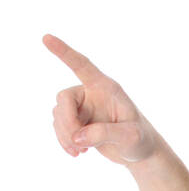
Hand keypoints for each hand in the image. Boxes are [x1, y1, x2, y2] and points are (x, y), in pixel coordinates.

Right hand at [44, 33, 162, 167]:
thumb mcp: (130, 137)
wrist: (140, 153)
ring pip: (59, 114)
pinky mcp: (78, 122)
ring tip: (79, 152)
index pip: (82, 65)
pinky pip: (60, 127)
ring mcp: (83, 108)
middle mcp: (91, 93)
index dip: (64, 52)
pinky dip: (64, 141)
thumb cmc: (141, 140)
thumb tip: (77, 137)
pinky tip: (78, 153)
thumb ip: (105, 133)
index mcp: (106, 87)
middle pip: (65, 99)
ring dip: (65, 135)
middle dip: (67, 122)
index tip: (46, 38)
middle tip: (77, 144)